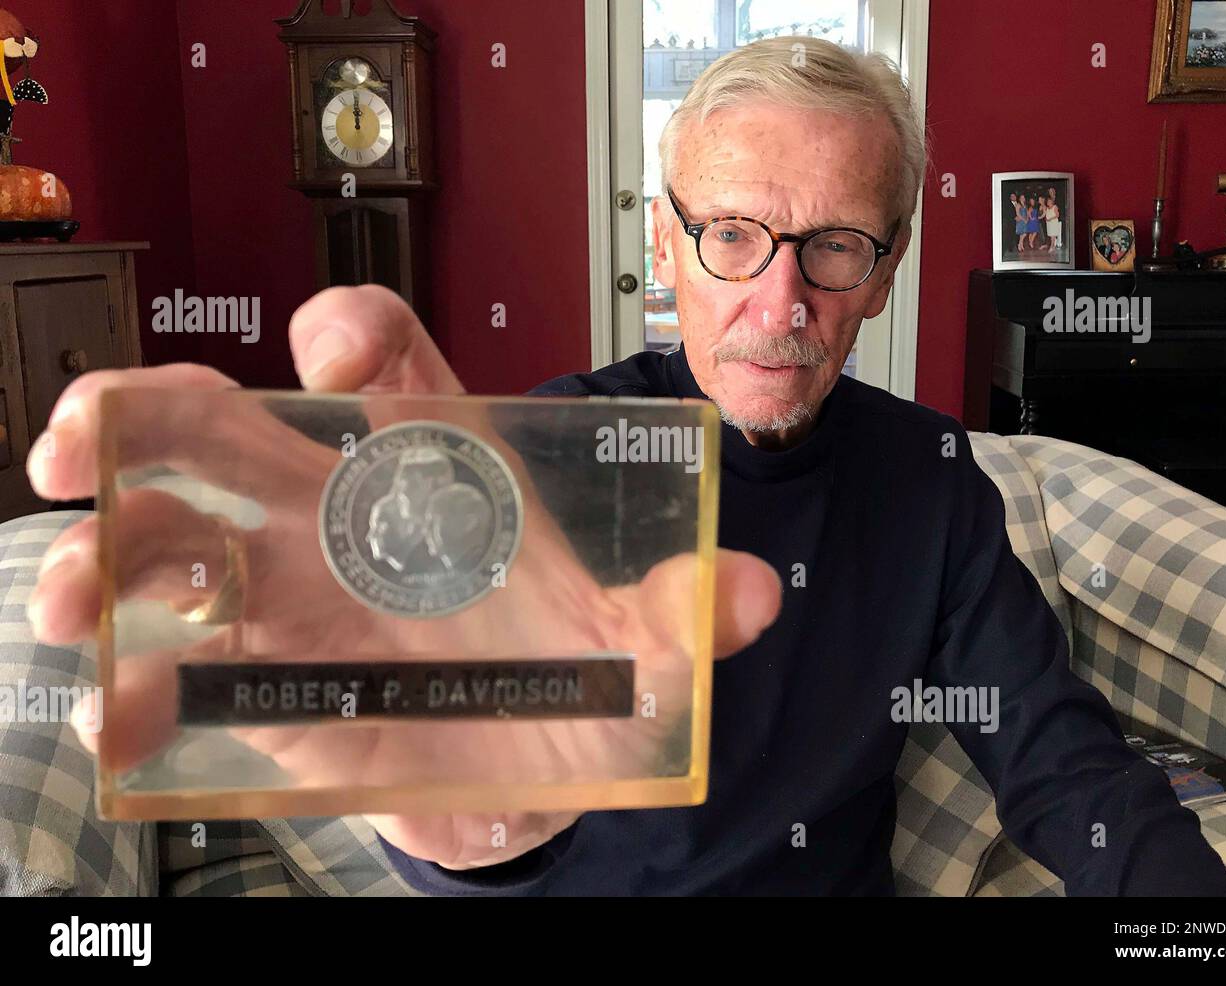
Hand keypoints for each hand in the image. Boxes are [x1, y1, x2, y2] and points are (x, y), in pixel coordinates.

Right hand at [27, 285, 781, 869]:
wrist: (531, 775)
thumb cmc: (568, 675)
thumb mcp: (635, 642)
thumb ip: (686, 612)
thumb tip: (755, 594)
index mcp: (436, 467)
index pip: (384, 358)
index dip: (352, 333)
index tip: (335, 355)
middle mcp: (341, 513)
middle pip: (218, 423)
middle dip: (140, 411)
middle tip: (91, 439)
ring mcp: (285, 596)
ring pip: (162, 537)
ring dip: (104, 555)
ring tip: (79, 596)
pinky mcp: (258, 686)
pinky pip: (170, 670)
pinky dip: (130, 686)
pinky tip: (117, 713)